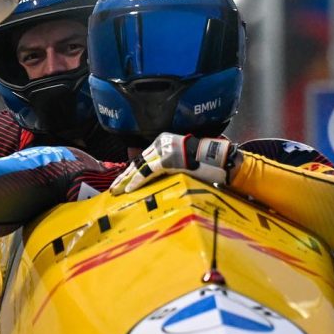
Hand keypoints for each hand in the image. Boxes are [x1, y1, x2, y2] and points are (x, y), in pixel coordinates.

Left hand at [109, 133, 236, 194]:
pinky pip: (148, 171)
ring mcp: (165, 149)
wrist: (220, 161)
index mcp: (164, 141)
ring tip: (117, 191)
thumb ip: (167, 166)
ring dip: (127, 180)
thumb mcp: (181, 161)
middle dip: (124, 176)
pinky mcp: (169, 159)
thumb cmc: (204, 165)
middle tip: (113, 189)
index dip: (130, 171)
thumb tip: (153, 178)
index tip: (121, 182)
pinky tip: (129, 189)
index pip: (143, 158)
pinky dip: (137, 181)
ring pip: (140, 166)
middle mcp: (162, 142)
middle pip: (138, 161)